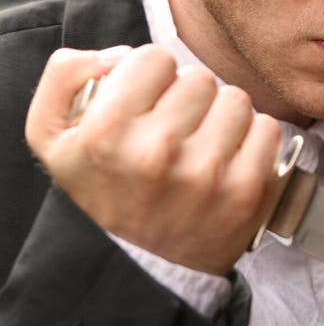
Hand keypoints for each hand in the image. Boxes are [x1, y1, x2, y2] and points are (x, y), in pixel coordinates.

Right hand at [25, 44, 281, 274]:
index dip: (150, 79)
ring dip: (222, 118)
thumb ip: (66, 76)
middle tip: (174, 133)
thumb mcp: (54, 137)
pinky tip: (228, 162)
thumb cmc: (103, 191)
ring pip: (236, 99)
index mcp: (107, 131)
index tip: (146, 106)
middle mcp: (156, 151)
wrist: (139, 270)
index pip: (154, 57)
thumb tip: (118, 54)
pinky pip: (267, 128)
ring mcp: (205, 173)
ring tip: (201, 148)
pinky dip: (252, 141)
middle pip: (198, 77)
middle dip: (188, 99)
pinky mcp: (247, 191)